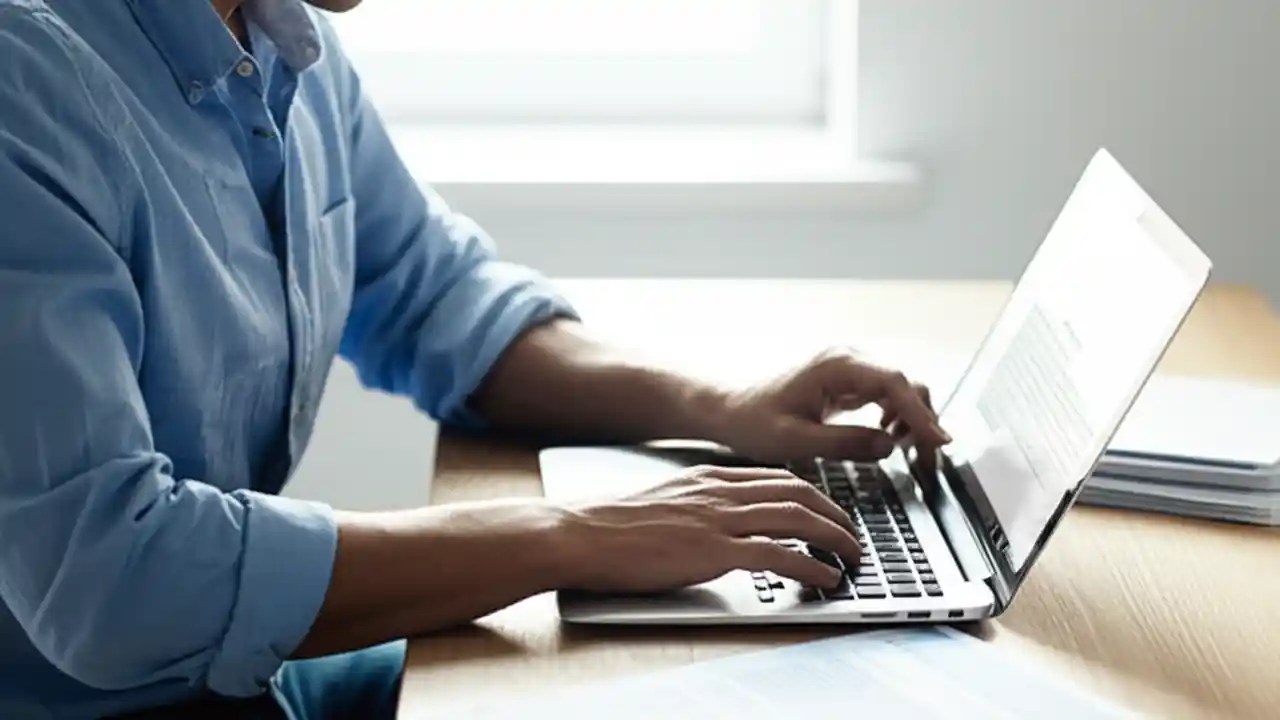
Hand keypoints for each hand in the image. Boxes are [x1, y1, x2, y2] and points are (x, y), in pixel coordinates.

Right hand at [552, 465, 860, 591]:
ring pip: (797, 518)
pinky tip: (826, 579)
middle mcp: (720, 492)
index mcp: (709, 477)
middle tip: (853, 533)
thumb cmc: (612, 526)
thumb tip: (716, 524)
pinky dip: (811, 567)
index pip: (776, 478)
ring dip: (834, 537)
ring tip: (853, 556)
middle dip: (834, 512)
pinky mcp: (714, 551)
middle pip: (798, 492)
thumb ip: (696, 506)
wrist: (582, 533)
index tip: (828, 509)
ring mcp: (719, 519)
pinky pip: (778, 555)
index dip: (811, 494)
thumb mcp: (664, 501)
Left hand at [712, 348, 950, 463]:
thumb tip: (889, 447)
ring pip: (901, 390)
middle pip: (906, 384)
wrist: (728, 408)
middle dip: (923, 422)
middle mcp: (848, 359)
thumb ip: (845, 443)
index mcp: (836, 365)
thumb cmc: (752, 420)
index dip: (921, 414)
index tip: (938, 441)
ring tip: (911, 457)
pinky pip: (885, 396)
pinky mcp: (847, 381)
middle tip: (928, 462)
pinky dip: (897, 418)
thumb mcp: (795, 440)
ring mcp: (849, 368)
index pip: (895, 384)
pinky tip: (889, 439)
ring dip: (913, 420)